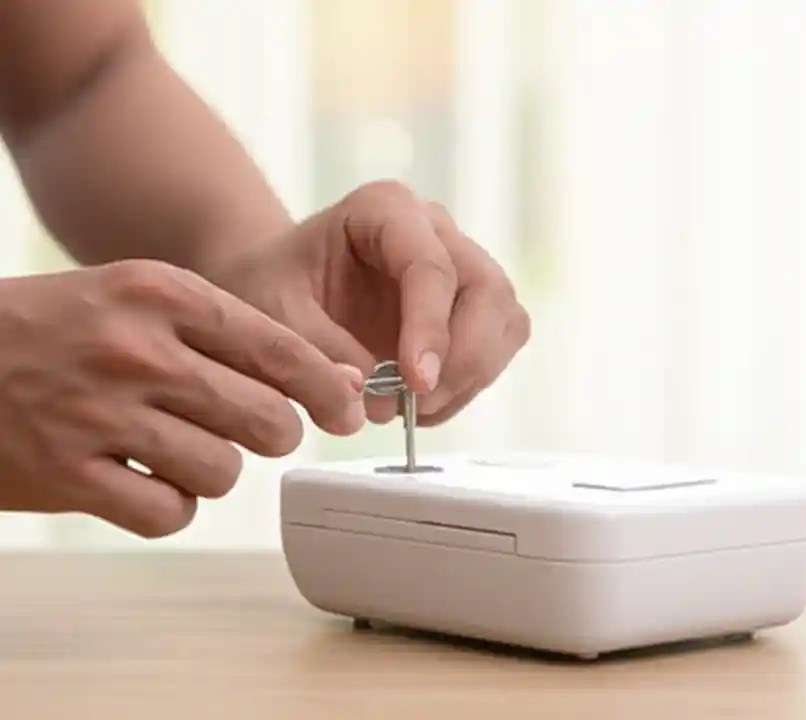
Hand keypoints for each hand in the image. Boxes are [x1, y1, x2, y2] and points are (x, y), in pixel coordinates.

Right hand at [0, 260, 365, 536]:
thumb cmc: (61, 326)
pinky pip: (169, 513)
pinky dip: (170, 507)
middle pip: (266, 418)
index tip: (345, 409)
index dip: (329, 389)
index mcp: (161, 294)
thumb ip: (234, 333)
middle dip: (271, 433)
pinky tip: (145, 481)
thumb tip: (339, 380)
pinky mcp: (66, 474)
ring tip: (177, 448)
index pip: (281, 349)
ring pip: (224, 472)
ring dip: (214, 470)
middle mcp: (134, 349)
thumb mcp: (140, 297)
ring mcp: (97, 413)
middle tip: (248, 428)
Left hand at [212, 181, 530, 425]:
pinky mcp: (472, 305)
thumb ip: (318, 351)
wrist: (280, 282)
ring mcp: (461, 264)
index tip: (415, 385)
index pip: (430, 266)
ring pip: (505, 318)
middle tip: (417, 406)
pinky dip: (471, 383)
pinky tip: (426, 404)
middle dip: (463, 357)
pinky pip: (499, 343)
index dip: (430, 329)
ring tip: (415, 410)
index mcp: (384, 209)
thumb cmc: (273, 283)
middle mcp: (435, 229)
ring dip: (472, 375)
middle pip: (487, 289)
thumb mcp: (273, 312)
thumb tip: (373, 401)